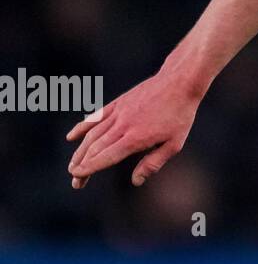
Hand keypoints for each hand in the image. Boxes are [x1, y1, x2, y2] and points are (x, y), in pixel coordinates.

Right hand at [65, 70, 201, 188]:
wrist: (180, 82)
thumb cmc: (180, 114)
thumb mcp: (174, 143)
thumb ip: (153, 163)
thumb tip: (136, 181)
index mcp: (135, 138)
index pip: (106, 157)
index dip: (89, 168)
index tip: (77, 177)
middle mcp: (122, 126)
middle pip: (95, 149)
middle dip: (82, 166)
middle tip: (75, 181)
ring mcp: (118, 113)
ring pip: (92, 134)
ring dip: (80, 151)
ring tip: (73, 165)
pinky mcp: (119, 102)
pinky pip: (96, 116)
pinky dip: (83, 127)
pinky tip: (72, 136)